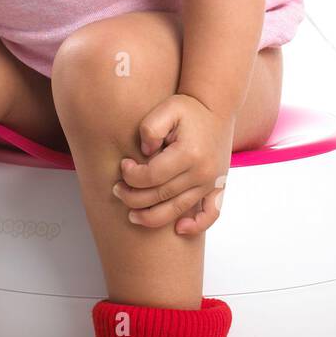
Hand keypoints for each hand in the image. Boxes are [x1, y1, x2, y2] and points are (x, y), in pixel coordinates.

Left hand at [111, 93, 234, 235]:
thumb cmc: (188, 108)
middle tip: (117, 190)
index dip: (131, 175)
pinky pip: (211, 214)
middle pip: (161, 196)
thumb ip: (150, 129)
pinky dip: (196, 226)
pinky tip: (178, 229)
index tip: (123, 165)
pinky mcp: (218, 187)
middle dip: (133, 197)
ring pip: (178, 210)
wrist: (216, 107)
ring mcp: (211, 183)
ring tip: (132, 215)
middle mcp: (202, 173)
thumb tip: (144, 154)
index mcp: (189, 154)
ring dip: (151, 217)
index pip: (152, 176)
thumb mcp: (166, 109)